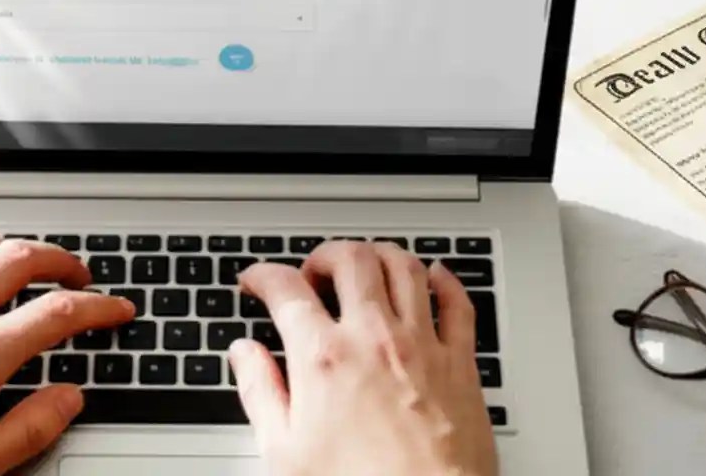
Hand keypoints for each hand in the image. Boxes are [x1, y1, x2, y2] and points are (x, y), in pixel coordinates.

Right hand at [231, 242, 496, 475]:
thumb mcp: (284, 452)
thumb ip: (260, 392)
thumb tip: (244, 355)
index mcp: (324, 358)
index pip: (285, 288)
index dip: (262, 275)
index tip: (257, 281)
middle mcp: (374, 338)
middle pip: (349, 258)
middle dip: (323, 255)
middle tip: (311, 273)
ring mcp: (421, 345)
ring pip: (403, 266)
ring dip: (378, 254)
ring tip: (363, 266)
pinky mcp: (460, 363)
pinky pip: (458, 303)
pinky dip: (444, 280)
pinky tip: (434, 277)